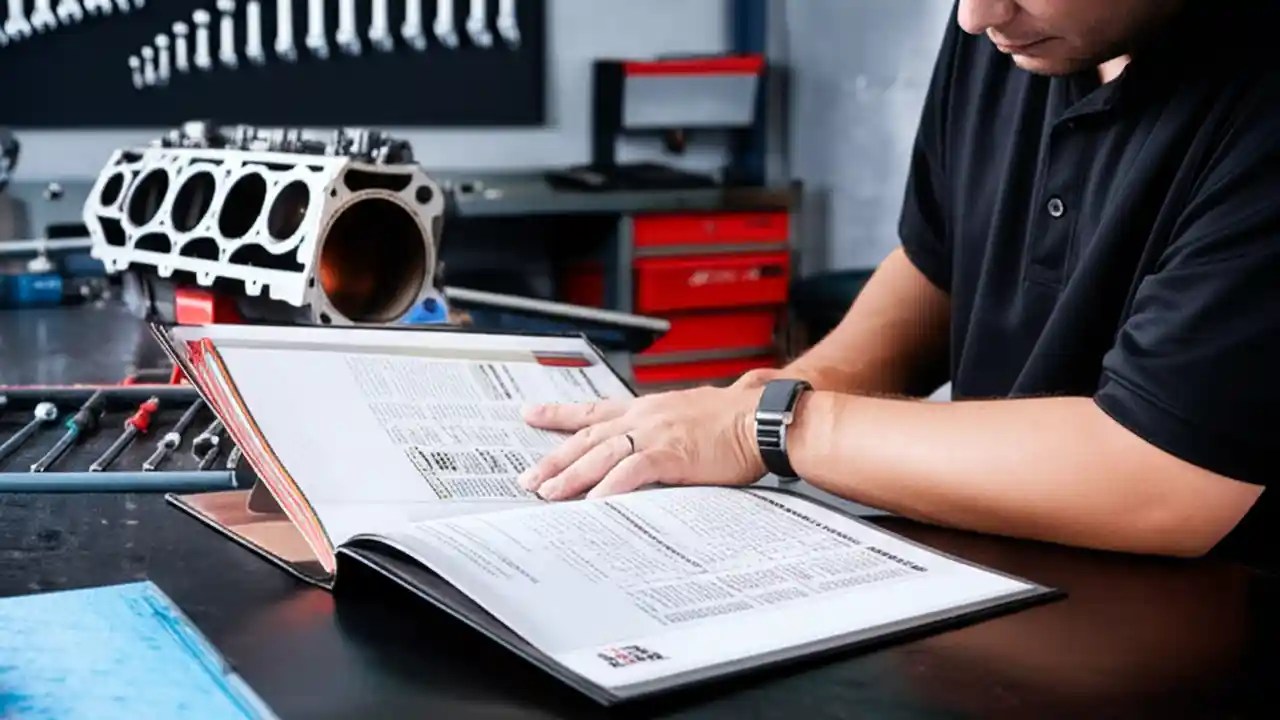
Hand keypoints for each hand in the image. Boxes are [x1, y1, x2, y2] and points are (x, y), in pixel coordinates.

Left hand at [518, 385, 765, 500]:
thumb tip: (657, 451)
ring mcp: (655, 433)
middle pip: (586, 437)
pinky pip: (630, 471)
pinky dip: (608, 487)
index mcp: (649, 408)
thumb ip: (668, 431)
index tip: (531, 414)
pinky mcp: (670, 454)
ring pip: (599, 454)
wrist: (762, 418)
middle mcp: (645, 417)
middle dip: (554, 458)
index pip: (594, 410)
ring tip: (547, 493)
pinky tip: (592, 502)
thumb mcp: (692, 417)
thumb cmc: (738, 421)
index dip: (559, 414)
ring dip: (570, 475)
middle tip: (527, 478)